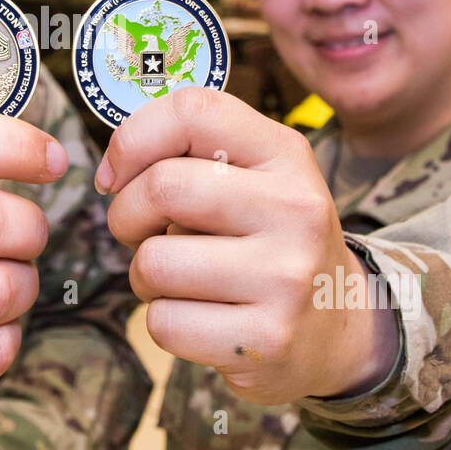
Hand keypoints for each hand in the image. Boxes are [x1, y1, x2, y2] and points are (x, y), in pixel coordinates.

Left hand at [95, 88, 399, 404]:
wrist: (338, 324)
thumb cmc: (267, 239)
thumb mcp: (256, 175)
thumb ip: (193, 150)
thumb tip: (112, 173)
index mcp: (285, 153)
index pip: (192, 111)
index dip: (132, 140)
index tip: (117, 175)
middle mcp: (295, 208)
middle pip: (162, 188)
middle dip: (127, 214)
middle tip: (141, 232)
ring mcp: (286, 277)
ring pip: (154, 263)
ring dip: (144, 276)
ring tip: (179, 279)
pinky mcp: (268, 338)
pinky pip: (165, 322)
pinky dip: (164, 320)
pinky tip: (200, 316)